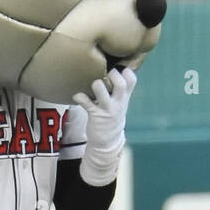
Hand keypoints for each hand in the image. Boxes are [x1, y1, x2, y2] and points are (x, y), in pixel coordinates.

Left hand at [73, 67, 136, 185]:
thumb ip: (119, 88)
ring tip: (92, 86)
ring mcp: (107, 109)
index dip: (126, 71)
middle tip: (105, 75)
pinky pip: (86, 103)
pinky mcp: (95, 115)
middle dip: (112, 74)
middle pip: (120, 84)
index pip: (132, 80)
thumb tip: (115, 69)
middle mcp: (118, 102)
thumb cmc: (112, 115)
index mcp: (124, 97)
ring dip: (96, 84)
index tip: (118, 69)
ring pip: (101, 91)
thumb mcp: (121, 103)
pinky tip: (77, 96)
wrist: (108, 140)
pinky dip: (80, 97)